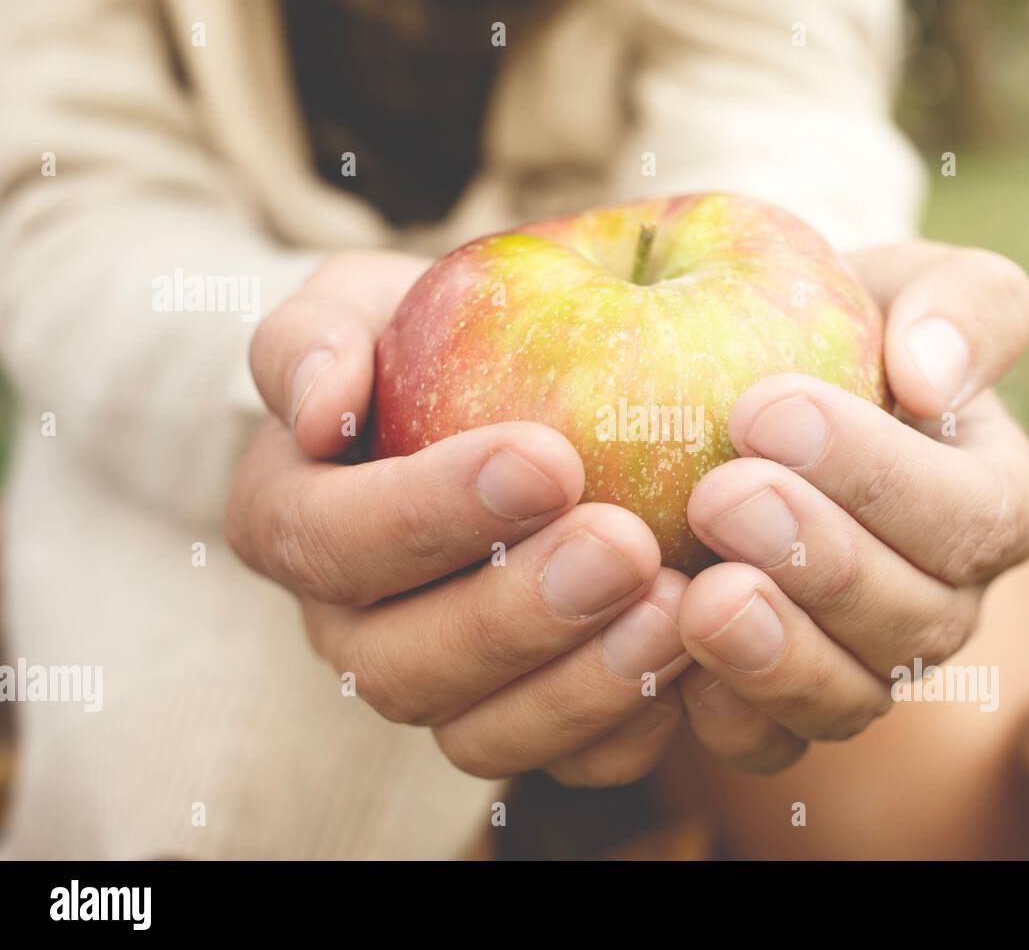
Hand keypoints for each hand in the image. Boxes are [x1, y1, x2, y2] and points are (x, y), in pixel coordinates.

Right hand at [225, 252, 691, 786]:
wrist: (513, 398)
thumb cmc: (431, 339)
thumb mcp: (366, 301)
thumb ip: (317, 334)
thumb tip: (316, 408)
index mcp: (296, 523)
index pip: (324, 538)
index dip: (424, 513)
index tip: (544, 459)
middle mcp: (353, 627)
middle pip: (399, 664)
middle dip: (514, 613)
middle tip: (624, 545)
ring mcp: (442, 689)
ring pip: (480, 736)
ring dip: (579, 685)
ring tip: (675, 608)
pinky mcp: (526, 720)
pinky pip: (567, 764)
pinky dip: (629, 729)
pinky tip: (695, 665)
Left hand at [674, 242, 1028, 771]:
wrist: (739, 392)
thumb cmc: (830, 327)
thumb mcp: (896, 284)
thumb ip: (959, 304)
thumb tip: (933, 375)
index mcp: (991, 500)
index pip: (970, 512)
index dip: (876, 473)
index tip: (764, 407)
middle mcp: (942, 602)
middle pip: (914, 619)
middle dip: (817, 560)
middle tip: (718, 497)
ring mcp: (866, 666)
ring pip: (849, 697)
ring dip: (774, 655)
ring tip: (698, 597)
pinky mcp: (783, 708)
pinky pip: (772, 745)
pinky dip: (726, 717)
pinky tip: (667, 663)